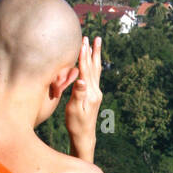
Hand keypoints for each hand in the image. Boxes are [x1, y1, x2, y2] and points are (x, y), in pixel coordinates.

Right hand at [65, 36, 102, 158]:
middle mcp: (95, 91)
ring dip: (96, 55)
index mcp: (89, 93)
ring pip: (96, 70)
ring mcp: (96, 92)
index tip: (83, 43)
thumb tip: (81, 81)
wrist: (84, 134)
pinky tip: (94, 60)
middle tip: (92, 38)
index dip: (83, 57)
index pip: (86, 71)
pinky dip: (94, 65)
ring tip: (97, 43)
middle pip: (93, 67)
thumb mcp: (74, 110)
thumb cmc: (76, 123)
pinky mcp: (94, 94)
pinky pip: (95, 75)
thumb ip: (78, 94)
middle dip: (92, 52)